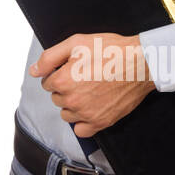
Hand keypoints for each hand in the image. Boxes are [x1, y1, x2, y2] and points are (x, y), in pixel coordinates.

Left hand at [29, 32, 155, 137]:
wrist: (140, 63)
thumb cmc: (110, 50)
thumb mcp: (75, 43)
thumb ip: (50, 57)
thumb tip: (34, 71)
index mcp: (63, 81)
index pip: (46, 82)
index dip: (58, 73)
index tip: (72, 69)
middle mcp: (72, 100)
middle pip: (56, 98)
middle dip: (65, 88)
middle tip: (83, 77)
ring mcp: (87, 114)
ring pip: (66, 114)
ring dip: (72, 105)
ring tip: (88, 91)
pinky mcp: (101, 122)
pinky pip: (81, 131)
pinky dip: (82, 122)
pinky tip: (89, 109)